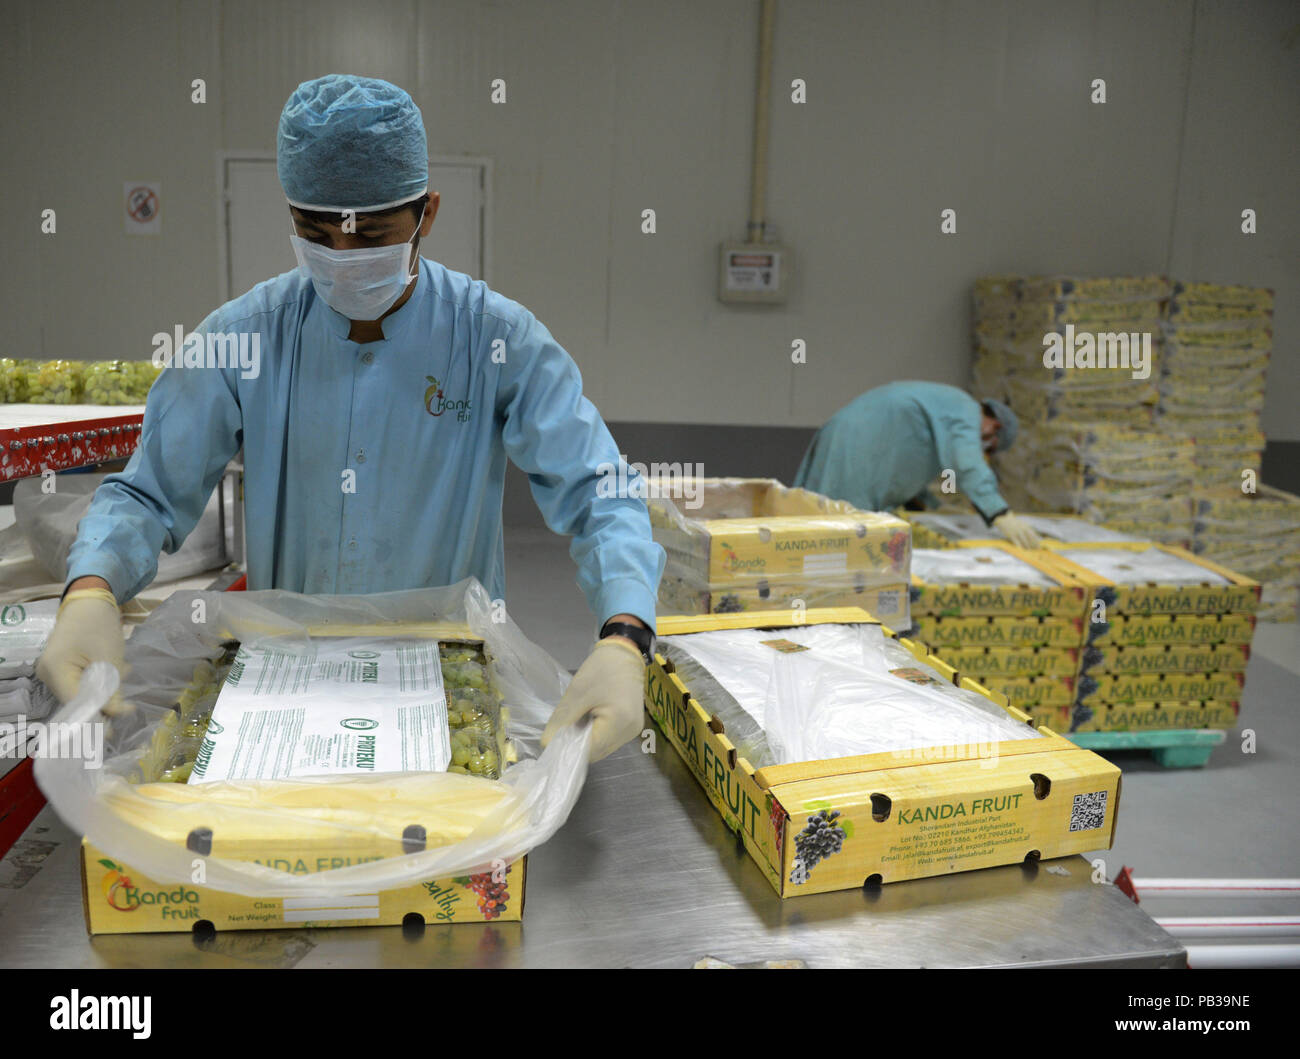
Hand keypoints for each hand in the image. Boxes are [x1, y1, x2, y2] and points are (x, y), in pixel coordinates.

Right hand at [35, 587, 129, 714]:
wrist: (90, 601)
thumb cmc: (100, 626)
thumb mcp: (111, 660)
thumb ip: (112, 690)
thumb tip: (117, 715)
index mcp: (55, 671)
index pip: (74, 705)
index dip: (94, 719)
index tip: (113, 730)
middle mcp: (47, 674)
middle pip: (75, 702)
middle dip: (102, 705)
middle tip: (127, 707)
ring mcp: (52, 672)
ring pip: (80, 694)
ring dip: (103, 690)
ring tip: (123, 672)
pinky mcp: (60, 668)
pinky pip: (80, 684)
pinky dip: (98, 681)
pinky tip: (117, 669)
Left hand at [541, 638, 645, 761]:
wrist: (624, 654)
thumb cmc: (601, 669)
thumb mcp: (577, 693)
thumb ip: (562, 721)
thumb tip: (547, 744)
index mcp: (620, 722)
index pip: (590, 750)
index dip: (570, 749)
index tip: (554, 740)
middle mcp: (630, 732)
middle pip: (597, 752)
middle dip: (577, 745)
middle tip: (563, 728)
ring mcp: (633, 731)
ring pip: (603, 748)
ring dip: (587, 740)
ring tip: (577, 721)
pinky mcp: (632, 727)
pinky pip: (609, 740)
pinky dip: (596, 735)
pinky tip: (589, 720)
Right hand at [992, 511, 1042, 549]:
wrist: (1005, 520)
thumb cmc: (1015, 524)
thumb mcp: (1023, 525)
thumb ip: (1028, 530)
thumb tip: (1035, 538)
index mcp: (1027, 527)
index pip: (1034, 536)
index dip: (1036, 542)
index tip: (1038, 547)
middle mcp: (1023, 530)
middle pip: (1030, 540)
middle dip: (1033, 546)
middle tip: (1034, 550)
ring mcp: (1017, 533)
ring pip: (1024, 542)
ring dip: (1027, 547)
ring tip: (1028, 551)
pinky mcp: (1012, 535)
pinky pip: (1017, 542)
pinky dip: (1020, 546)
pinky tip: (1021, 550)